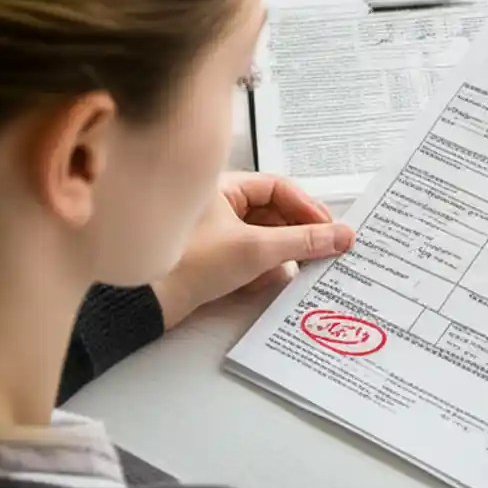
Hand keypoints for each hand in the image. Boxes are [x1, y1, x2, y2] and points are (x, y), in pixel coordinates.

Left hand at [152, 172, 354, 328]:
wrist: (146, 301)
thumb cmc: (189, 261)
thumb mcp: (257, 248)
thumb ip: (303, 241)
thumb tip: (342, 236)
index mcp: (223, 186)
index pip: (279, 188)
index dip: (308, 208)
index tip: (330, 230)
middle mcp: (218, 204)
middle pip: (274, 213)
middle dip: (297, 234)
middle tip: (322, 250)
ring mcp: (214, 233)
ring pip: (263, 238)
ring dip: (281, 254)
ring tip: (295, 269)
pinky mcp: (211, 259)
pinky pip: (249, 258)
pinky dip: (262, 269)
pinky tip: (266, 282)